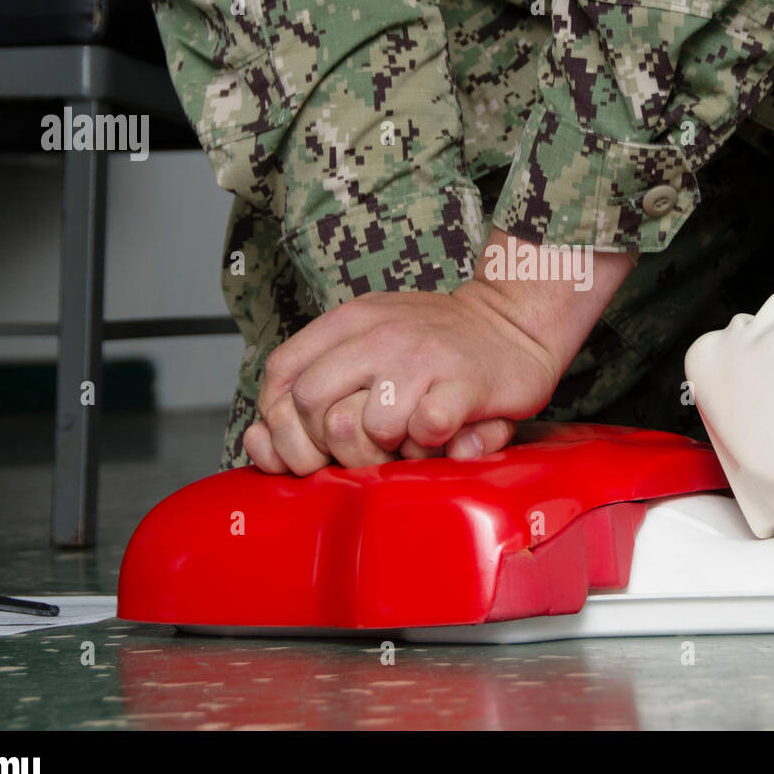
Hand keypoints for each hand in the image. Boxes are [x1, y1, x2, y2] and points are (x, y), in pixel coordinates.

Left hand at [245, 284, 560, 470]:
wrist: (515, 324)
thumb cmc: (437, 348)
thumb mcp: (371, 343)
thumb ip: (317, 384)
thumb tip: (258, 446)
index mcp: (351, 321)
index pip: (280, 374)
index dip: (281, 424)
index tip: (307, 446)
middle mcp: (379, 333)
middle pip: (310, 404)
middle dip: (326, 445)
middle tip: (359, 452)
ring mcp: (422, 356)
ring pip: (367, 424)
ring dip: (383, 448)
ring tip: (405, 443)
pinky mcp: (465, 381)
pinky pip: (426, 427)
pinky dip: (428, 444)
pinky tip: (439, 437)